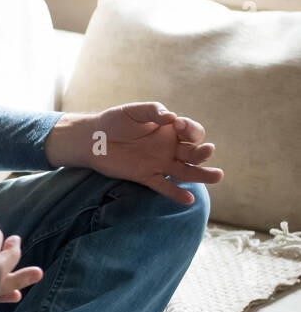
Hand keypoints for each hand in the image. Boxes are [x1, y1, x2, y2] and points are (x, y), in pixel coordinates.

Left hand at [45, 102, 222, 204]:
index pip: (192, 131)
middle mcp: (169, 147)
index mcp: (170, 130)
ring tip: (218, 176)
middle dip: (202, 151)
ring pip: (187, 171)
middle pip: (194, 152)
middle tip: (207, 149)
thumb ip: (152, 111)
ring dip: (202, 174)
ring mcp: (160, 163)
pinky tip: (188, 199)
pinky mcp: (146, 176)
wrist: (92, 139)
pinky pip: (164, 186)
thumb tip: (170, 117)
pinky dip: (176, 193)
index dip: (190, 128)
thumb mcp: (132, 111)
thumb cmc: (114, 121)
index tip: (178, 124)